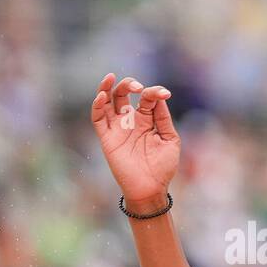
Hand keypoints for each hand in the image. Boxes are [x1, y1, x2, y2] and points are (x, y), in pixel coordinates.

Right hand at [90, 73, 178, 210]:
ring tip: (111, 77)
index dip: (155, 92)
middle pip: (123, 93)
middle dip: (129, 84)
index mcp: (147, 118)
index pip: (147, 97)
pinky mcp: (107, 138)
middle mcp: (130, 120)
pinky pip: (98, 118)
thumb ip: (163, 118)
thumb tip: (159, 97)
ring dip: (107, 87)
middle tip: (139, 88)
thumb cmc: (163, 167)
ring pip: (107, 101)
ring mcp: (118, 128)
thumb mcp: (170, 140)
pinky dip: (97, 105)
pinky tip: (101, 96)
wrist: (151, 188)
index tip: (165, 94)